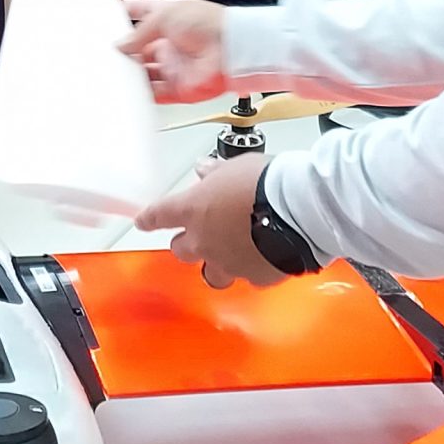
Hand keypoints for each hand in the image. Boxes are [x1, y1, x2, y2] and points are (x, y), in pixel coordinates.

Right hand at [118, 0, 229, 103]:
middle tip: (106, 53)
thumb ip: (139, 32)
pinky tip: (129, 89)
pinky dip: (141, 93)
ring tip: (113, 73)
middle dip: (123, 52)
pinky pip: (154, 94)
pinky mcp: (178, 87)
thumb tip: (121, 44)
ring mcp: (173, 65)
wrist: (233, 48)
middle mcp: (169, 42)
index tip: (107, 18)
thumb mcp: (165, 16)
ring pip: (143, 73)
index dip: (124, 14)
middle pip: (138, 49)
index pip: (140, 13)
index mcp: (167, 19)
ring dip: (130, 73)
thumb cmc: (210, 24)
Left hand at [136, 153, 283, 288]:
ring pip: (211, 272)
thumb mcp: (237, 166)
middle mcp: (204, 241)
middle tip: (204, 232)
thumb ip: (217, 174)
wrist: (300, 209)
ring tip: (232, 253)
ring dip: (216, 263)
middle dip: (188, 242)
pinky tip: (264, 257)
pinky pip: (248, 277)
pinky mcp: (255, 277)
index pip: (159, 215)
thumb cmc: (269, 182)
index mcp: (193, 209)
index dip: (149, 219)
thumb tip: (205, 170)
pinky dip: (253, 268)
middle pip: (181, 249)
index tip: (143, 221)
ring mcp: (228, 263)